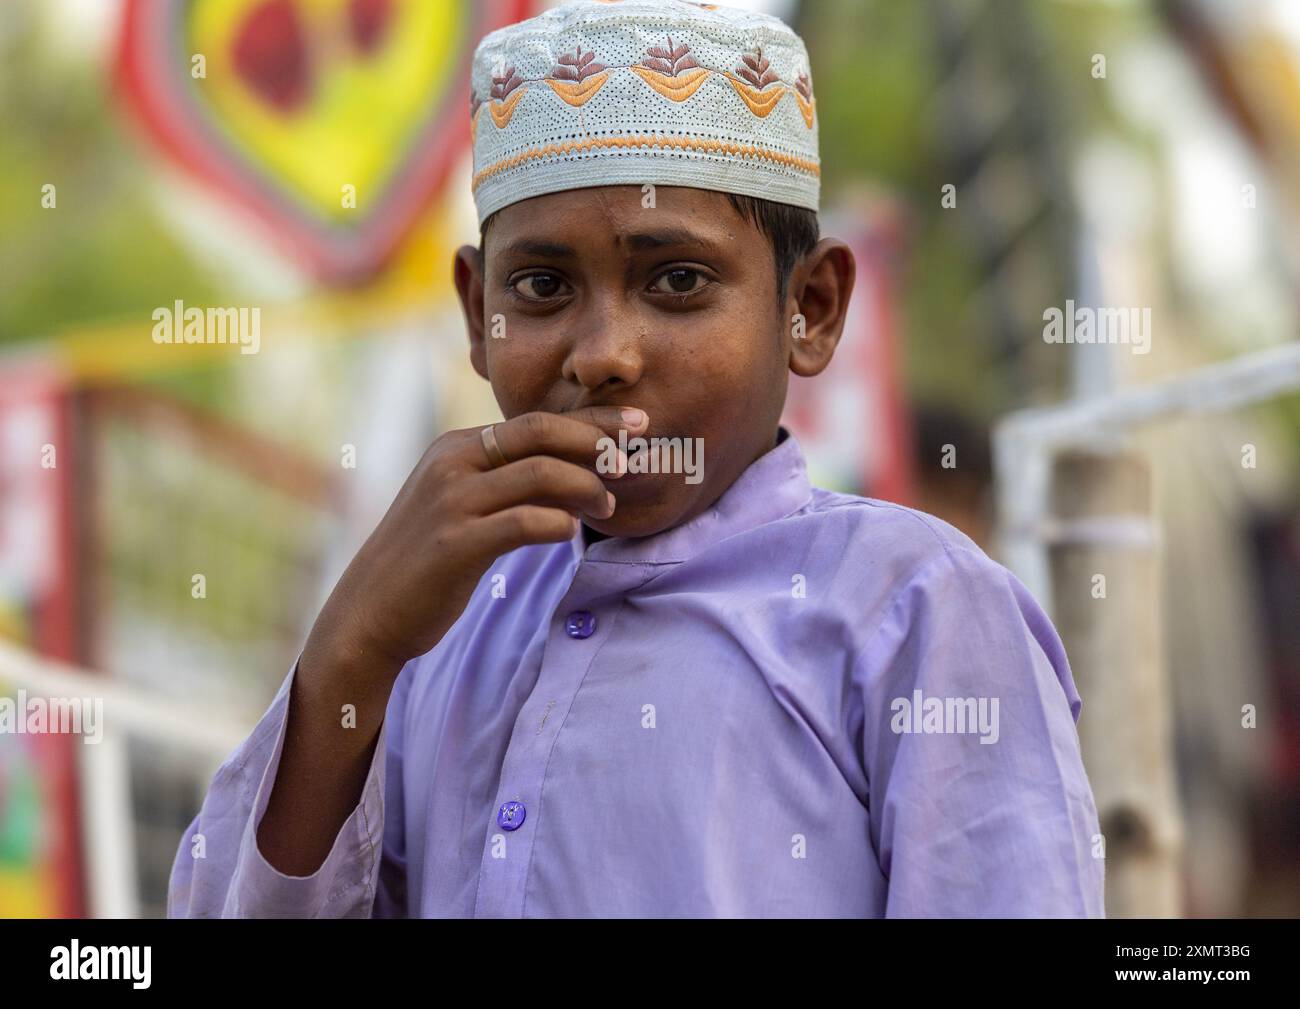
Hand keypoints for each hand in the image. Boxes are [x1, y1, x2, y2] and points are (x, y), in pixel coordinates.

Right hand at [301, 406, 647, 689]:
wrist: (370, 611)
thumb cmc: (428, 560)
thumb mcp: (461, 504)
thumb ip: (507, 482)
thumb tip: (578, 472)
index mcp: (456, 447)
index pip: (535, 421)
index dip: (591, 420)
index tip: (637, 425)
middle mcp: (452, 463)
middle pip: (542, 433)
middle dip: (598, 439)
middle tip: (633, 456)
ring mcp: (451, 501)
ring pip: (541, 474)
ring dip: (587, 488)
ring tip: (607, 506)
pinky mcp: (454, 543)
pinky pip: (524, 523)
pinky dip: (558, 524)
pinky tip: (570, 534)